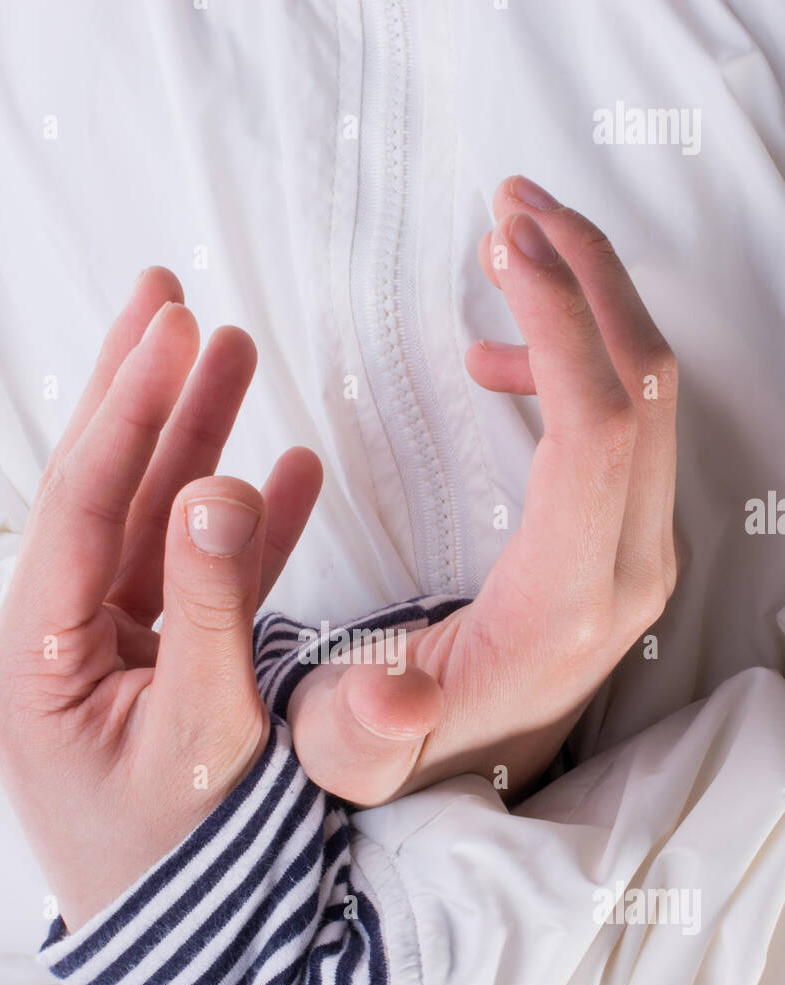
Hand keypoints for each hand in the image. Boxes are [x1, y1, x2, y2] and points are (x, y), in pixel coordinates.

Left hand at [0, 269, 321, 929]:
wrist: (201, 957)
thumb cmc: (190, 866)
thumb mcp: (208, 736)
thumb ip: (210, 607)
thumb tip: (218, 484)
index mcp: (36, 666)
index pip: (76, 509)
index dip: (123, 411)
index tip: (166, 323)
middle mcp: (57, 650)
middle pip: (99, 498)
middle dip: (139, 399)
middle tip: (170, 301)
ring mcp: (106, 660)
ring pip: (150, 531)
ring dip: (195, 450)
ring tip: (233, 358)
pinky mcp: (154, 676)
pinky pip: (196, 587)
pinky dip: (243, 535)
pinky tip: (284, 475)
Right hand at [287, 176, 677, 804]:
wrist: (453, 770)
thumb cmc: (393, 745)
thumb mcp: (348, 749)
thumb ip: (360, 733)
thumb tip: (387, 701)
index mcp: (566, 604)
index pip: (595, 430)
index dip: (559, 320)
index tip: (499, 243)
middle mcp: (626, 572)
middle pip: (641, 386)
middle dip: (583, 276)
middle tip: (509, 204)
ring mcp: (636, 552)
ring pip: (646, 394)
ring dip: (585, 303)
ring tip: (504, 245)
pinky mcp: (625, 539)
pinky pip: (624, 423)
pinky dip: (573, 361)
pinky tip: (497, 359)